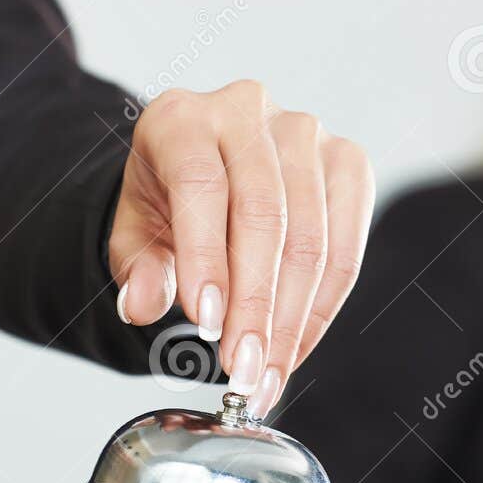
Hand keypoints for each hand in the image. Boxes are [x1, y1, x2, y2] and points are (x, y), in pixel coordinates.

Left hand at [108, 80, 375, 416]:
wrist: (207, 168)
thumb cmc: (170, 201)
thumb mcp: (135, 233)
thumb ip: (136, 268)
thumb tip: (142, 305)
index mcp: (182, 119)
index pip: (200, 185)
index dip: (206, 259)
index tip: (207, 325)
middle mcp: (246, 110)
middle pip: (263, 215)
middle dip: (255, 306)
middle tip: (242, 368)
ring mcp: (305, 134)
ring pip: (310, 237)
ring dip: (291, 319)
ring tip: (268, 371)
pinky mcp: (347, 162)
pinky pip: (346, 245)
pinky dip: (323, 307)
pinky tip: (297, 345)